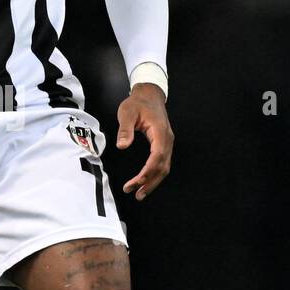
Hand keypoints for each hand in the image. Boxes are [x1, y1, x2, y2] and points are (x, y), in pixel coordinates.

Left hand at [116, 83, 172, 200]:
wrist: (149, 95)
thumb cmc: (138, 103)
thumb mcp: (127, 113)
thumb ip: (125, 130)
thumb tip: (122, 146)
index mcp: (159, 132)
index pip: (157, 157)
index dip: (147, 173)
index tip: (135, 183)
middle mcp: (167, 139)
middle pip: (162, 166)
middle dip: (150, 182)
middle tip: (136, 194)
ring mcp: (167, 142)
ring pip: (164, 167)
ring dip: (153, 182)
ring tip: (140, 193)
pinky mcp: (164, 144)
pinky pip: (162, 163)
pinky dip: (155, 175)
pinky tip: (146, 182)